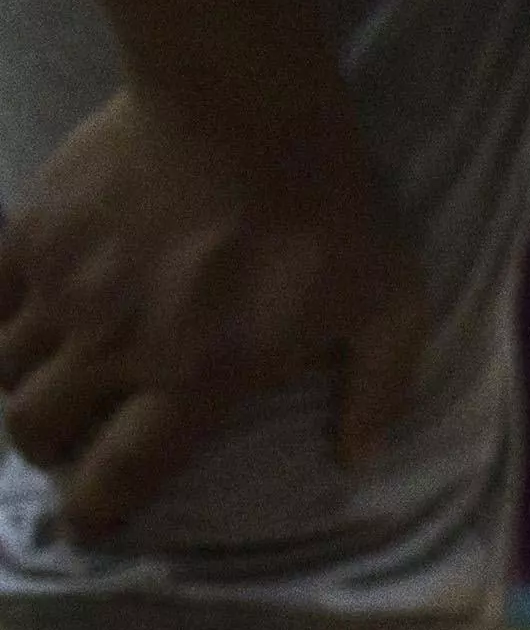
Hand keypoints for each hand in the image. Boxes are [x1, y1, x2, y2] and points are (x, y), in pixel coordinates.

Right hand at [0, 81, 420, 539]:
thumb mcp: (390, 308)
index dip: (95, 514)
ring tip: (50, 384)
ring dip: (21, 390)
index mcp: (197, 379)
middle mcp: (115, 347)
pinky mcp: (32, 234)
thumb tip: (358, 458)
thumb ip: (378, 391)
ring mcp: (64, 289)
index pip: (119, 475)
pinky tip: (22, 321)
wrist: (245, 105)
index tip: (90, 524)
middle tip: (70, 442)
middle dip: (47, 451)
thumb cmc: (328, 212)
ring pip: (2, 371)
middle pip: (36, 430)